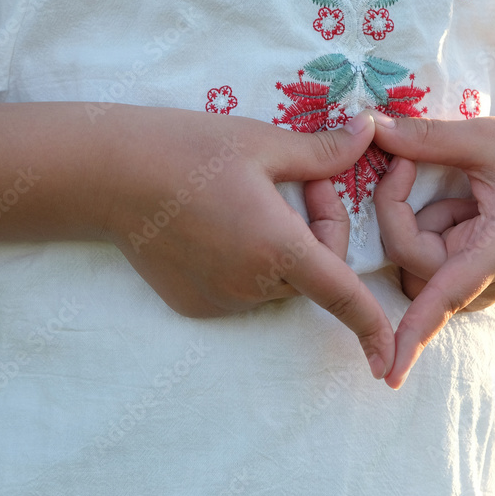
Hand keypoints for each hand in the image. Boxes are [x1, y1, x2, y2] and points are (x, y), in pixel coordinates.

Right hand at [102, 108, 393, 379]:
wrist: (105, 174)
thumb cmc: (187, 150)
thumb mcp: (262, 143)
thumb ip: (324, 152)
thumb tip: (370, 133)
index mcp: (277, 248)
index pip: (341, 296)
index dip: (371, 328)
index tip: (389, 361)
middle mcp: (252, 285)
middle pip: (316, 272)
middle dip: (324, 230)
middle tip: (304, 181)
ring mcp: (222, 300)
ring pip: (282, 280)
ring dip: (289, 246)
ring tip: (258, 197)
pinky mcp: (196, 304)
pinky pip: (245, 288)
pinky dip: (253, 261)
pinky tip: (222, 220)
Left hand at [373, 116, 494, 387]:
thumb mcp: (487, 139)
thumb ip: (427, 139)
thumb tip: (371, 128)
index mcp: (494, 254)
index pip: (442, 300)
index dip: (412, 336)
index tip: (389, 373)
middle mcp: (484, 280)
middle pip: (411, 260)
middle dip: (397, 208)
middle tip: (403, 158)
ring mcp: (476, 279)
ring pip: (415, 258)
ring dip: (419, 215)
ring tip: (455, 181)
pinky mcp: (468, 271)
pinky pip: (427, 252)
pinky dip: (430, 219)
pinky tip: (461, 196)